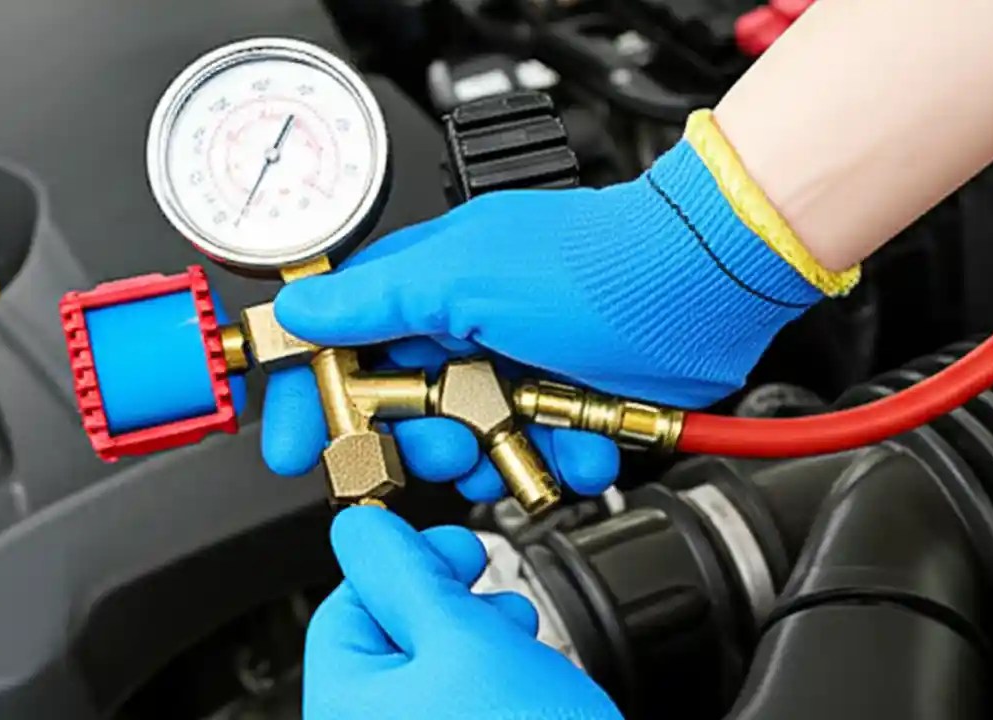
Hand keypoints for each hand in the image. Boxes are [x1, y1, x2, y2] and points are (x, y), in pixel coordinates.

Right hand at [263, 121, 848, 496]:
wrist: (702, 289)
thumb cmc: (596, 265)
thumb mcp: (465, 275)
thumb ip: (375, 296)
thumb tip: (300, 309)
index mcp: (430, 284)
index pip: (342, 343)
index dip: (313, 396)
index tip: (291, 446)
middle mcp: (468, 324)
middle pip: (403, 409)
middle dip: (424, 440)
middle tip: (448, 444)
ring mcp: (518, 364)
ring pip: (471, 443)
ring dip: (496, 458)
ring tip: (526, 444)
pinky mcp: (565, 400)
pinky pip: (537, 454)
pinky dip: (558, 459)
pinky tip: (577, 442)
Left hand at [304, 506, 622, 719]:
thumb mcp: (464, 639)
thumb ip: (407, 576)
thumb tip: (357, 527)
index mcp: (346, 707)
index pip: (348, 605)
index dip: (405, 565)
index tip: (456, 549)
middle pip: (394, 640)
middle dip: (452, 605)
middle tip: (495, 596)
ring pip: (435, 675)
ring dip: (479, 641)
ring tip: (522, 642)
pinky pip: (462, 711)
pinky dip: (493, 686)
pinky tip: (530, 683)